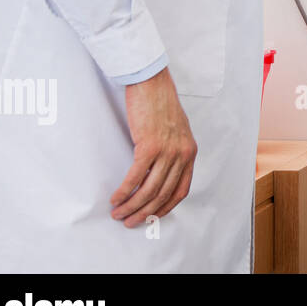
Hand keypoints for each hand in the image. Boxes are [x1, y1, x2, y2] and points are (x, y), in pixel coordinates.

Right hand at [111, 66, 197, 227]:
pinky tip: (116, 197)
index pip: (181, 190)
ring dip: (132, 206)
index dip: (165, 208)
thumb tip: (158, 174)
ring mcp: (167, 151)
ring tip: (118, 213)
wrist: (152, 83)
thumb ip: (172, 152)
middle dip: (144, 213)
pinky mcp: (150, 146)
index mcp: (190, 153)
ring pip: (149, 190)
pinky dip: (124, 191)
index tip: (151, 217)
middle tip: (129, 222)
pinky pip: (136, 177)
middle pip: (163, 194)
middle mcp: (182, 154)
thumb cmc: (161, 105)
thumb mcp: (176, 132)